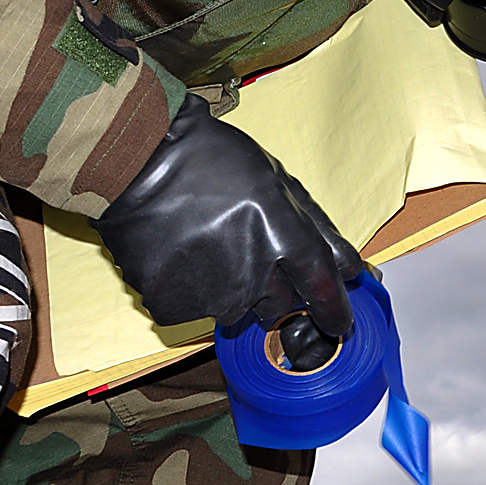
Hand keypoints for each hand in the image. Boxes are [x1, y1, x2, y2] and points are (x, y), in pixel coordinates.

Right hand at [95, 95, 362, 338]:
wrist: (135, 160)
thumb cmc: (210, 161)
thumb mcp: (277, 179)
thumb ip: (317, 227)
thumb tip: (350, 269)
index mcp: (282, 235)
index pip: (321, 288)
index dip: (333, 311)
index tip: (338, 324)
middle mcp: (252, 271)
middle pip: (279, 306)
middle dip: (274, 291)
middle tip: (246, 253)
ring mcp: (210, 292)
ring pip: (235, 309)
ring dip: (230, 289)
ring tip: (208, 246)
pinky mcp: (172, 304)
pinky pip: (193, 310)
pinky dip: (190, 291)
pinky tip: (181, 255)